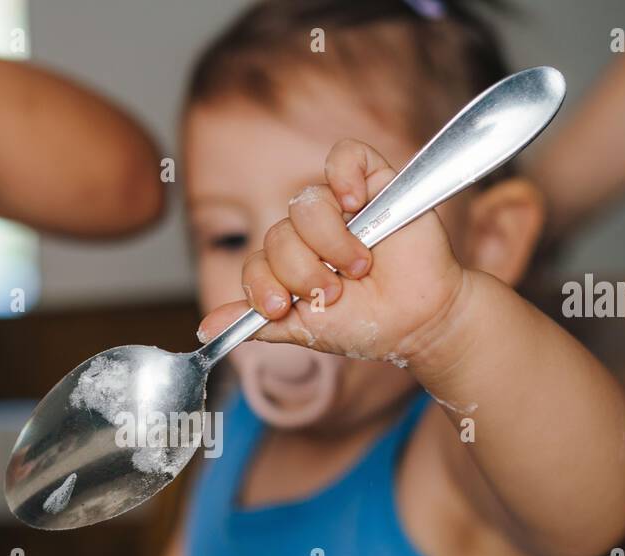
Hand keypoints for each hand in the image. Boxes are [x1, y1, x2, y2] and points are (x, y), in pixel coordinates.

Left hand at [199, 139, 469, 362]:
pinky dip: (345, 176)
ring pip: (306, 204)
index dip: (262, 285)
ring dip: (330, 243)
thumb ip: (256, 324)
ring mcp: (341, 205)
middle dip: (302, 272)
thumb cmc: (367, 325)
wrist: (419, 321)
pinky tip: (357, 205)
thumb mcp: (304, 331)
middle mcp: (309, 231)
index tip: (281, 308)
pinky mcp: (374, 181)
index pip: (255, 260)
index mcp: (288, 262)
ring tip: (358, 267)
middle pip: (277, 235)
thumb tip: (205, 331)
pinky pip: (345, 155)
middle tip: (333, 293)